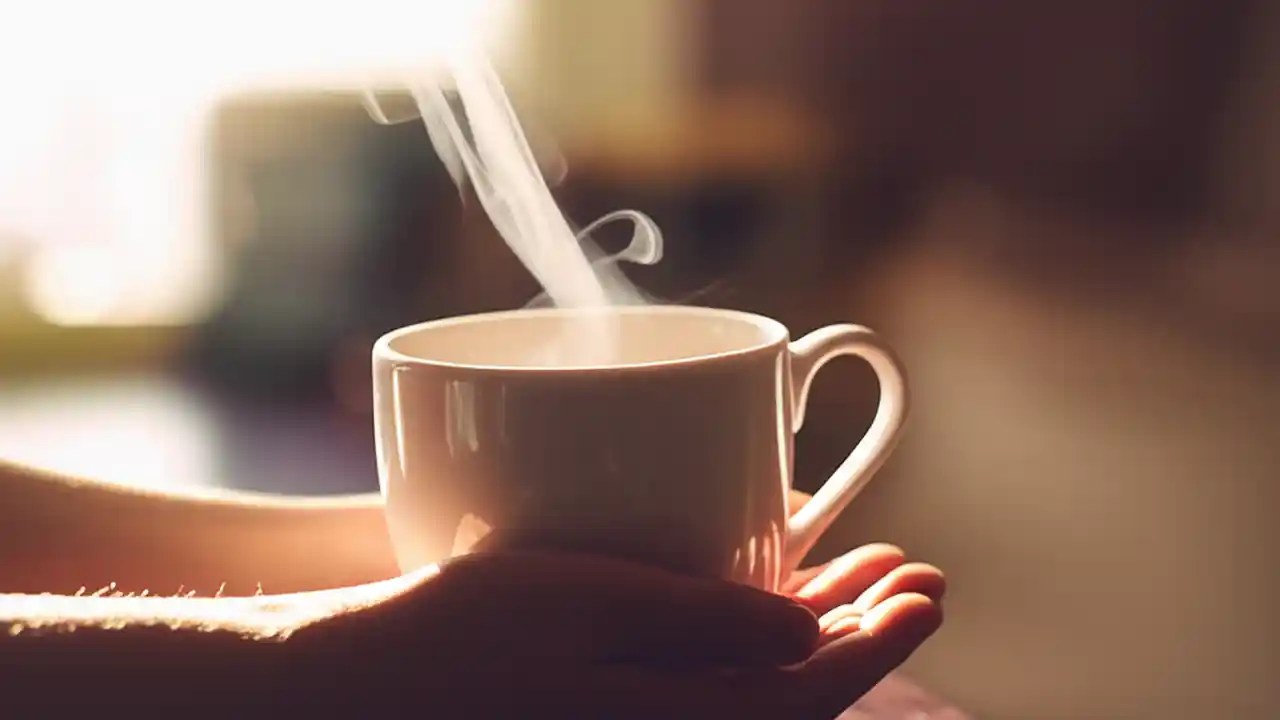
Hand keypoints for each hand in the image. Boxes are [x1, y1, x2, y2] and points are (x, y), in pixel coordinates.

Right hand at [291, 542, 940, 718]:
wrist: (351, 689)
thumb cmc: (453, 638)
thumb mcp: (584, 607)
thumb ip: (703, 626)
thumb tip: (809, 640)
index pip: (810, 701)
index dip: (881, 646)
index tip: (928, 592)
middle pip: (793, 704)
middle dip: (864, 637)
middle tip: (915, 576)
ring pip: (755, 699)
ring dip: (816, 640)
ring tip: (863, 582)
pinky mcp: (602, 712)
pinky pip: (707, 694)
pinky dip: (752, 648)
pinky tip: (762, 606)